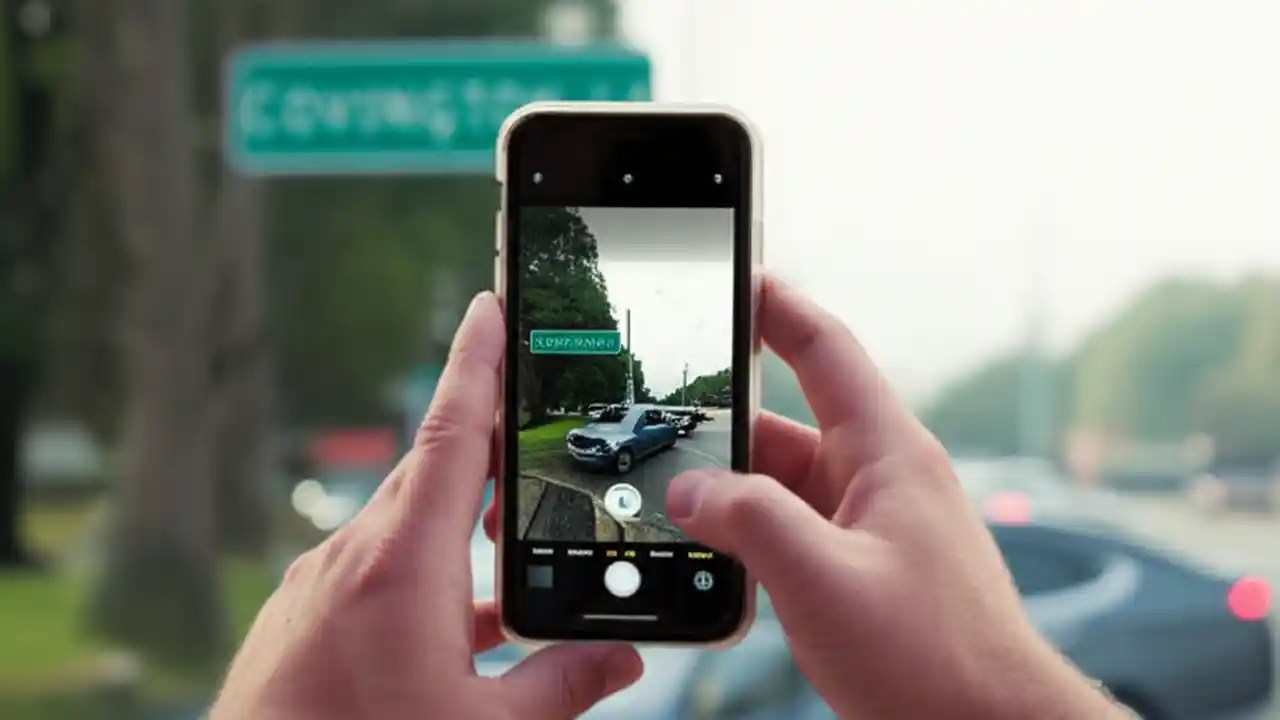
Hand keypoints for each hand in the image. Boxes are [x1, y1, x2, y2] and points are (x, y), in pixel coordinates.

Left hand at [211, 293, 641, 719]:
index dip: (477, 362)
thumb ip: (562, 686)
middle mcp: (354, 557)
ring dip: (457, 529)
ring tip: (506, 550)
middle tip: (533, 440)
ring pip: (404, 527)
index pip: (453, 433)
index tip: (490, 305)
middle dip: (488, 453)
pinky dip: (422, 576)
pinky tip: (453, 625)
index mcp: (404, 565)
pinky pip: (373, 568)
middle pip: (433, 475)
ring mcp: (318, 584)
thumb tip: (621, 658)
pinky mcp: (300, 615)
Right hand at [662, 276, 1122, 719]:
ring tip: (675, 501)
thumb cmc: (937, 661)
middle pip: (785, 424)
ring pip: (782, 484)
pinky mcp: (859, 567)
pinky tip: (716, 558)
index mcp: (888, 455)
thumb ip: (752, 525)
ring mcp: (869, 525)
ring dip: (732, 493)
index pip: (825, 352)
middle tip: (659, 422)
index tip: (730, 275)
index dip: (776, 305)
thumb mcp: (827, 584)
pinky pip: (791, 530)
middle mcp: (879, 479)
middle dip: (722, 425)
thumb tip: (689, 490)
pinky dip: (750, 535)